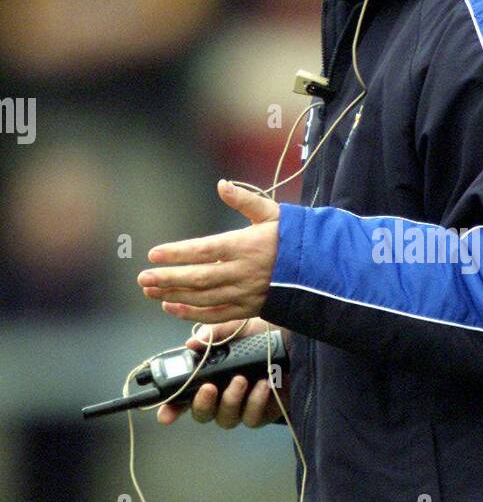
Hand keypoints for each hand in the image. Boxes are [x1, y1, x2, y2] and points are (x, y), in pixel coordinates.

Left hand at [137, 180, 279, 322]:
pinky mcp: (248, 309)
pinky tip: (172, 307)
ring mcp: (245, 294)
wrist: (319, 270)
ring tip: (151, 290)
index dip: (177, 253)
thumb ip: (245, 200)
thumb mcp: (272, 213)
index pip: (204, 250)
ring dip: (174, 295)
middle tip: (143, 277)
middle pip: (198, 278)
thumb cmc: (293, 239)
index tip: (155, 253)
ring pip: (203, 298)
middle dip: (168, 278)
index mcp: (246, 246)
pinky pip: (216, 315)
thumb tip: (222, 185)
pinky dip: (191, 314)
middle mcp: (243, 273)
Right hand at [156, 318, 290, 428]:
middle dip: (202, 403)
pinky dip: (256, 401)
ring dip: (231, 400)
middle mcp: (221, 396)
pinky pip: (252, 417)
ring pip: (226, 419)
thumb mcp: (236, 327)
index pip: (182, 398)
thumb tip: (192, 343)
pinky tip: (263, 385)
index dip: (171, 409)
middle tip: (209, 387)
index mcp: (208, 376)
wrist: (296, 343)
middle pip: (202, 414)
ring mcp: (241, 407)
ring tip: (241, 379)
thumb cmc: (261, 335)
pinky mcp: (261, 413)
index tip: (164, 415)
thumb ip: (214, 335)